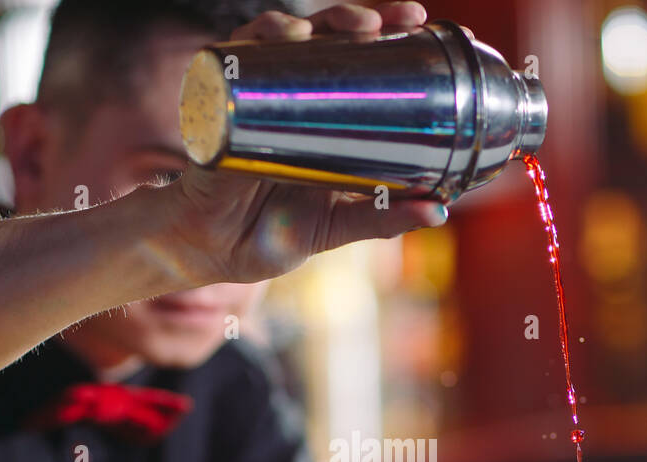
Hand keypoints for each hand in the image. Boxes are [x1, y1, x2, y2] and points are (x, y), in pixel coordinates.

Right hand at [167, 2, 447, 284]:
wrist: (208, 253)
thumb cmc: (270, 236)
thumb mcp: (336, 227)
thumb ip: (382, 217)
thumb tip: (437, 211)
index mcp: (325, 121)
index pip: (362, 65)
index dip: (395, 41)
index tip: (428, 30)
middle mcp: (291, 98)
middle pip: (332, 39)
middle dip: (370, 18)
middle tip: (405, 19)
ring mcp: (256, 95)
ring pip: (288, 35)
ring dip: (323, 21)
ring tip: (356, 27)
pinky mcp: (221, 101)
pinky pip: (237, 54)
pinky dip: (260, 38)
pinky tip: (286, 35)